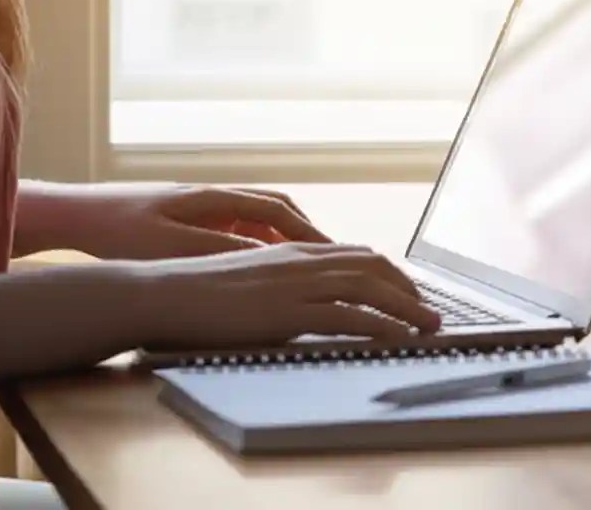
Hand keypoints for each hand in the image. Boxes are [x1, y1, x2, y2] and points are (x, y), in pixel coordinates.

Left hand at [18, 182, 330, 259]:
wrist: (77, 215)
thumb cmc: (119, 231)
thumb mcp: (172, 246)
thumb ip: (221, 251)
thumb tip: (269, 259)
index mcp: (216, 198)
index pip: (278, 210)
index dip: (310, 232)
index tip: (336, 254)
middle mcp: (217, 198)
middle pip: (278, 212)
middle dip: (309, 236)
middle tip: (337, 262)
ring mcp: (206, 209)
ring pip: (261, 224)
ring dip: (286, 243)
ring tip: (308, 272)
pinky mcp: (193, 222)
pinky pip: (241, 233)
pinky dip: (261, 249)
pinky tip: (263, 277)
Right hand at [136, 242, 441, 346]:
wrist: (161, 292)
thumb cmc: (193, 293)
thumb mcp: (245, 281)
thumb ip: (277, 285)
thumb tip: (297, 303)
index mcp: (290, 252)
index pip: (354, 254)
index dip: (388, 271)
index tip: (407, 290)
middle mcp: (300, 261)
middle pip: (372, 264)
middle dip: (407, 287)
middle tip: (428, 311)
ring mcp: (295, 284)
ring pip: (369, 287)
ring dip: (406, 307)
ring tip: (429, 326)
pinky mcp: (288, 310)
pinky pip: (348, 316)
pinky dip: (381, 325)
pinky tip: (398, 338)